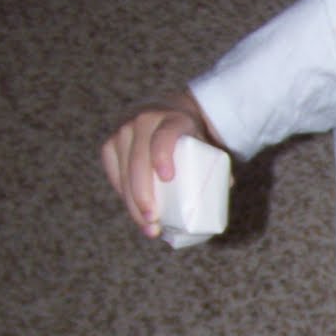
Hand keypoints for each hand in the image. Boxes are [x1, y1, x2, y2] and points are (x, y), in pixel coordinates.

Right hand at [100, 97, 206, 237]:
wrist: (165, 110)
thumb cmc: (189, 134)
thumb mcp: (204, 140)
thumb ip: (215, 161)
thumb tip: (226, 186)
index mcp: (172, 119)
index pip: (164, 136)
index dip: (163, 155)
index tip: (167, 178)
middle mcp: (143, 121)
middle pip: (138, 160)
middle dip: (143, 194)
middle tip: (155, 220)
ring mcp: (123, 131)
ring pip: (123, 171)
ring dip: (132, 202)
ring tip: (147, 225)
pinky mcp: (110, 144)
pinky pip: (113, 172)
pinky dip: (123, 194)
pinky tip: (135, 212)